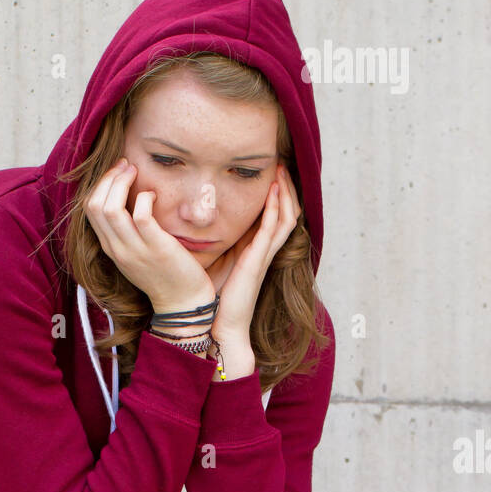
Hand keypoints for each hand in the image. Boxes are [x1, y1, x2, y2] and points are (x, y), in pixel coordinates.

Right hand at [84, 158, 215, 311]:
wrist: (182, 303)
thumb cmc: (163, 274)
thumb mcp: (137, 253)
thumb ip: (128, 232)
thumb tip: (128, 201)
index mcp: (110, 248)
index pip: (89, 209)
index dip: (101, 185)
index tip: (119, 172)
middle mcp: (117, 249)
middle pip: (94, 205)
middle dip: (109, 178)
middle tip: (127, 166)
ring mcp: (134, 249)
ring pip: (111, 208)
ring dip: (121, 183)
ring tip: (135, 172)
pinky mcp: (156, 248)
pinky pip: (140, 214)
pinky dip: (144, 197)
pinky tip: (154, 196)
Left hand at [207, 162, 300, 342]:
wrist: (220, 327)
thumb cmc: (216, 301)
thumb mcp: (218, 267)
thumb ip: (219, 248)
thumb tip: (203, 230)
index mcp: (256, 253)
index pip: (274, 218)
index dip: (277, 196)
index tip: (272, 174)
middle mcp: (264, 253)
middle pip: (286, 213)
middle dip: (286, 188)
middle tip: (282, 164)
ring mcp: (263, 257)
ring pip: (285, 218)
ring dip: (285, 193)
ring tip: (281, 171)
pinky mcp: (257, 261)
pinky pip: (272, 230)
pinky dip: (274, 209)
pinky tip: (274, 191)